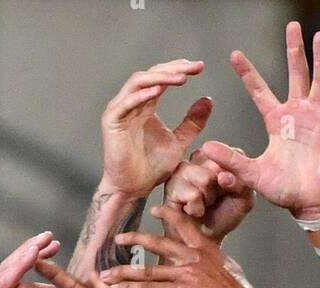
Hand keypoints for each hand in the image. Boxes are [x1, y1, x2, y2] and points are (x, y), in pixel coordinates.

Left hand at [0, 233, 58, 287]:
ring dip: (32, 265)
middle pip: (9, 269)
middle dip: (30, 252)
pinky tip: (44, 282)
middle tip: (49, 237)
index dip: (24, 260)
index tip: (39, 245)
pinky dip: (30, 282)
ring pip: (12, 278)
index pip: (7, 277)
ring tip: (51, 252)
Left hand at [99, 205, 252, 287]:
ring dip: (123, 271)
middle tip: (118, 237)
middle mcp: (192, 256)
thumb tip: (213, 265)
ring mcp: (183, 273)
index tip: (155, 210)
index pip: (184, 224)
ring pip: (146, 269)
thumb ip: (215, 264)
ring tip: (106, 274)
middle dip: (135, 239)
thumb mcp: (230, 271)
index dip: (168, 214)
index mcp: (205, 248)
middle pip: (158, 242)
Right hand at [101, 60, 212, 197]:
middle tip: (193, 66)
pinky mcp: (111, 121)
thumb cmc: (152, 168)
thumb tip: (208, 100)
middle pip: (151, 74)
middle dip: (173, 68)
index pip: (162, 78)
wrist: (134, 189)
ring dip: (160, 77)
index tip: (200, 67)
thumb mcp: (178, 142)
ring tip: (180, 77)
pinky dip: (142, 95)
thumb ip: (192, 123)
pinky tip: (158, 90)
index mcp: (146, 104)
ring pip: (139, 82)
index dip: (179, 70)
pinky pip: (126, 102)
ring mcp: (120, 109)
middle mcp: (131, 102)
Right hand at [163, 151, 254, 241]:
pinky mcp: (171, 183)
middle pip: (219, 165)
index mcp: (220, 157)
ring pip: (205, 178)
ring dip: (208, 199)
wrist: (203, 239)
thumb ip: (242, 185)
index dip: (236, 179)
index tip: (231, 191)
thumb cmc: (222, 218)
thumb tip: (224, 176)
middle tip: (215, 199)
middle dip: (221, 189)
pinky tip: (192, 209)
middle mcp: (201, 157)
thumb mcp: (243, 201)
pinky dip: (197, 208)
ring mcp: (184, 168)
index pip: (235, 155)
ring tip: (203, 203)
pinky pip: (193, 194)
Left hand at [200, 21, 319, 219]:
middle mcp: (297, 114)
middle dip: (295, 50)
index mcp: (277, 121)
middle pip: (296, 74)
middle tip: (293, 25)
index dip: (247, 73)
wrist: (311, 204)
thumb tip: (206, 149)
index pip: (260, 90)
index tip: (234, 54)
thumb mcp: (253, 175)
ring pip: (319, 82)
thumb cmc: (285, 190)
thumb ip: (232, 161)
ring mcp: (317, 119)